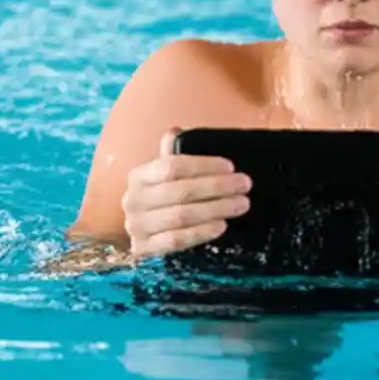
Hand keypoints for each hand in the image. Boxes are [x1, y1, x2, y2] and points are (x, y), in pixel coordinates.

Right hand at [122, 127, 251, 261]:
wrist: (141, 232)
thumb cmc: (159, 198)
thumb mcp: (163, 175)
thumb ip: (172, 153)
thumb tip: (178, 130)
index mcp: (139, 175)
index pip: (172, 166)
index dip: (204, 165)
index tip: (230, 166)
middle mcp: (134, 200)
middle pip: (180, 191)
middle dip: (217, 187)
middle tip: (244, 185)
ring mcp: (137, 226)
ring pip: (181, 216)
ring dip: (216, 209)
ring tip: (241, 205)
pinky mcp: (144, 249)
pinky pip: (176, 241)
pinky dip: (201, 233)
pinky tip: (221, 225)